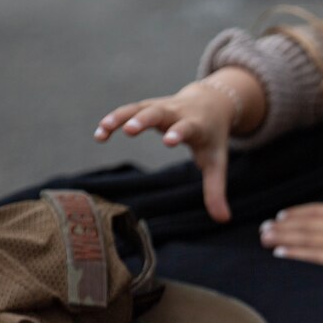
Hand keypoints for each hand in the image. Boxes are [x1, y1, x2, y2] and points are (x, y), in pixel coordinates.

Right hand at [94, 70, 261, 222]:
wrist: (211, 103)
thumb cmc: (212, 138)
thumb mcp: (217, 163)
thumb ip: (215, 190)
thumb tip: (223, 220)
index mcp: (197, 125)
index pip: (187, 128)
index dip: (178, 133)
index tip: (167, 142)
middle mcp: (177, 112)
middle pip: (159, 112)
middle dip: (145, 120)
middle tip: (130, 130)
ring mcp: (161, 106)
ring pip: (139, 108)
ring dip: (120, 118)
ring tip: (102, 131)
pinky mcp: (149, 105)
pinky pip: (129, 110)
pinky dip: (114, 119)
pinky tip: (100, 134)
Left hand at [260, 203, 322, 286]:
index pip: (317, 210)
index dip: (296, 213)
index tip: (280, 215)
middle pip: (307, 223)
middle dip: (283, 225)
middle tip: (264, 228)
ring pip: (306, 238)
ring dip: (283, 238)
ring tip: (265, 239)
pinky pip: (315, 257)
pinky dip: (296, 254)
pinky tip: (281, 254)